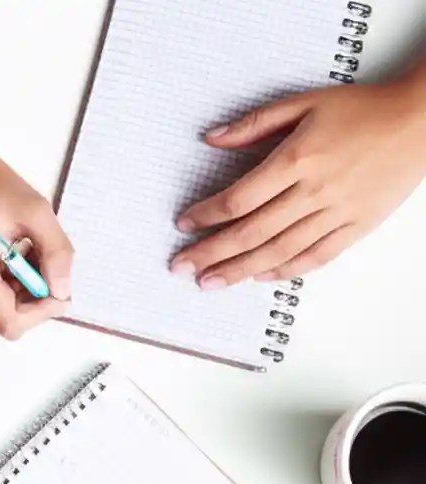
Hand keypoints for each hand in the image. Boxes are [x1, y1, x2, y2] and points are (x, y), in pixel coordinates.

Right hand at [0, 149, 72, 339]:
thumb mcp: (35, 210)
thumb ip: (56, 253)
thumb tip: (62, 290)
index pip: (9, 321)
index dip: (41, 311)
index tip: (58, 284)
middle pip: (3, 320)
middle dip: (32, 299)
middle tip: (42, 261)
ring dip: (19, 292)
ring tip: (24, 253)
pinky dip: (4, 286)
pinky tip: (7, 256)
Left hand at [172, 78, 425, 288]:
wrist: (420, 119)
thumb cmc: (363, 109)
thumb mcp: (303, 103)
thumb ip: (254, 123)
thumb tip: (211, 139)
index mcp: (298, 159)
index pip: (240, 199)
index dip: (207, 215)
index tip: (185, 224)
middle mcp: (316, 190)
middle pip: (252, 232)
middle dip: (212, 253)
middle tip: (181, 266)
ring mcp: (338, 212)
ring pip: (280, 250)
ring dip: (239, 270)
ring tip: (211, 282)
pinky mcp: (358, 226)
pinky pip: (316, 256)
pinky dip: (285, 270)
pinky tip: (259, 276)